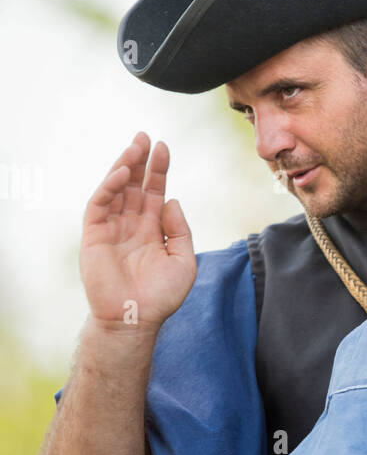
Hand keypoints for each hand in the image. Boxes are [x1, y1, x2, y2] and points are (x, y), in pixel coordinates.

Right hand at [80, 132, 196, 330]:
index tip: (164, 148)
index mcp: (151, 229)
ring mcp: (111, 228)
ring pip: (115, 190)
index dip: (158, 170)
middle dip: (139, 160)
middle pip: (133, 185)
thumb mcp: (183, 261)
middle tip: (145, 136)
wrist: (135, 318)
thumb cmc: (161, 296)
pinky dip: (108, 187)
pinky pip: (99, 205)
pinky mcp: (94, 235)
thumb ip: (180, 231)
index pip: (153, 191)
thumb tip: (171, 201)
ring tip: (135, 147)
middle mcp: (130, 225)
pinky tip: (120, 174)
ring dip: (123, 166)